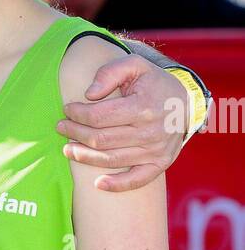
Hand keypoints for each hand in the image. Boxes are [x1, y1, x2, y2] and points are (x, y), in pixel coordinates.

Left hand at [56, 55, 186, 191]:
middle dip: (75, 133)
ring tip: (68, 149)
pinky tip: (97, 184)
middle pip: (101, 139)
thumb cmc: (154, 83)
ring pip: (111, 159)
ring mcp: (156, 150)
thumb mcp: (135, 65)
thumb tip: (89, 94)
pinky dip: (117, 185)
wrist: (187, 102)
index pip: (99, 116)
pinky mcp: (160, 163)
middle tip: (62, 128)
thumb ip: (110, 73)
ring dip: (84, 157)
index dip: (77, 114)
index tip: (68, 109)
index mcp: (144, 106)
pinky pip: (137, 180)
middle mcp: (151, 131)